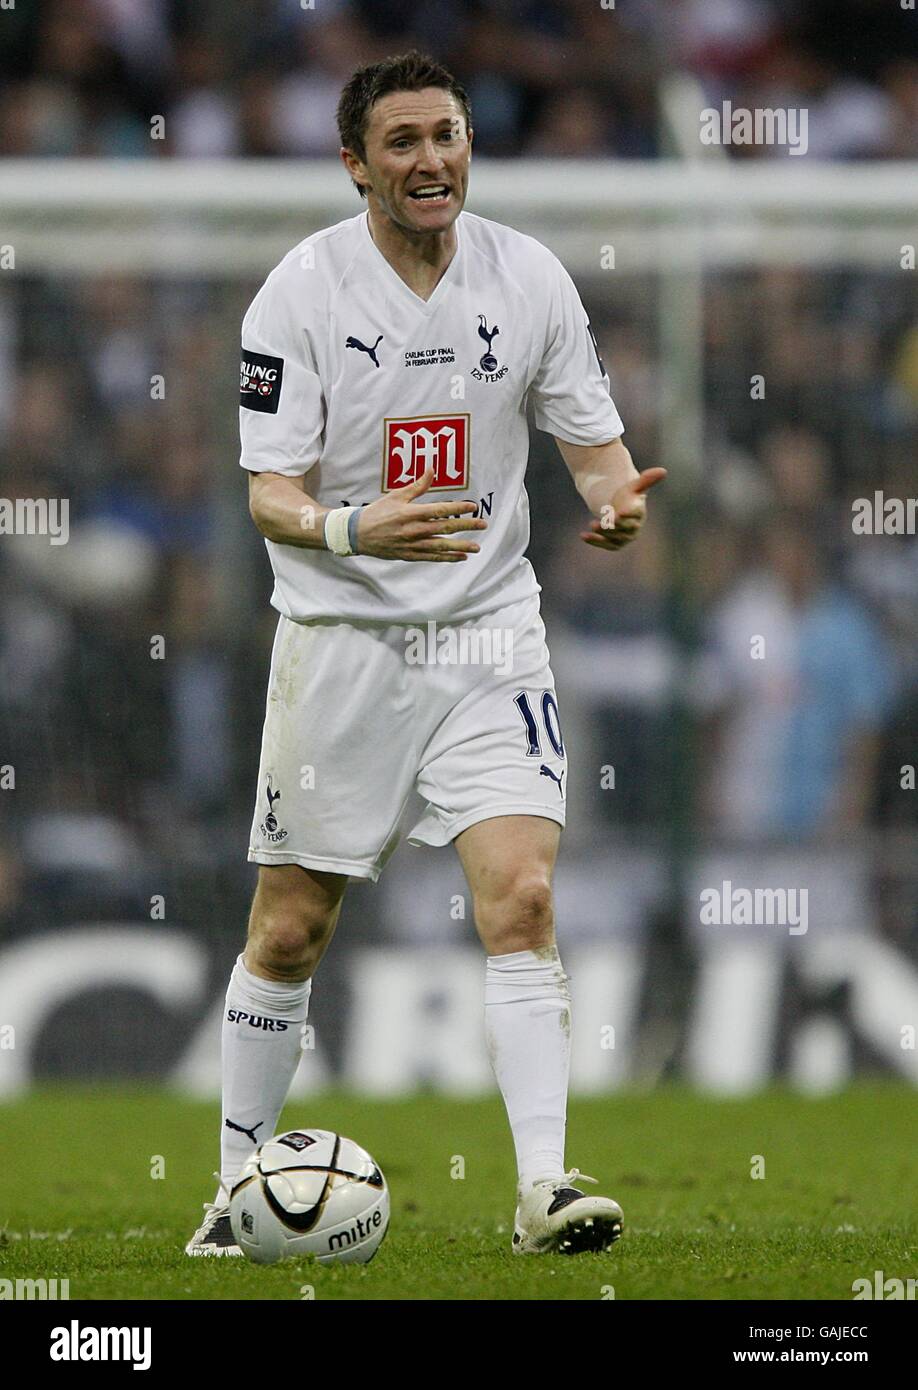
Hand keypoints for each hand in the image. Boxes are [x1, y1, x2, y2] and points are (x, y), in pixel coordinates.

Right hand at [355, 469, 487, 561]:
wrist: (358, 534)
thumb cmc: (378, 512)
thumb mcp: (396, 495)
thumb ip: (418, 486)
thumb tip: (432, 470)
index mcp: (411, 513)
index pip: (440, 510)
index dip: (458, 508)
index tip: (472, 507)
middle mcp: (413, 530)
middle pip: (445, 528)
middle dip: (466, 527)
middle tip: (483, 525)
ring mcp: (412, 544)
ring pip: (441, 546)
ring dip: (460, 547)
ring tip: (476, 547)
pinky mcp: (409, 555)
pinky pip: (432, 557)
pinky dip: (446, 558)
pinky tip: (460, 557)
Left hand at [580, 467, 666, 550]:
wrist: (619, 509)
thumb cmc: (628, 496)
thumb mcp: (634, 486)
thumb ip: (646, 480)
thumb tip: (663, 471)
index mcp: (639, 514)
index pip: (635, 515)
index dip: (629, 514)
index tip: (620, 512)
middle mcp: (634, 528)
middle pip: (624, 529)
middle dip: (614, 526)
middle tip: (603, 521)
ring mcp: (624, 537)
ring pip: (614, 538)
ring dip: (603, 533)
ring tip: (592, 524)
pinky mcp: (613, 543)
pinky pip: (604, 544)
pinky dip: (594, 541)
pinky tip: (583, 535)